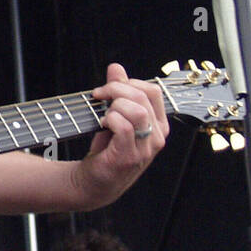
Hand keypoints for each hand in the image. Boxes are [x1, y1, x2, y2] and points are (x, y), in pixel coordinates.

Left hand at [71, 62, 168, 209]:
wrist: (93, 183)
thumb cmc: (105, 150)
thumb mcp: (114, 116)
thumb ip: (118, 91)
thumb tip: (116, 67)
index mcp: (158, 124)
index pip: (153, 91)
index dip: (129, 82)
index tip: (109, 88)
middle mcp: (156, 136)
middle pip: (143, 96)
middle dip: (116, 89)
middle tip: (98, 95)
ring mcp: (145, 148)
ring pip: (137, 111)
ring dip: (114, 106)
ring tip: (103, 114)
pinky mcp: (129, 157)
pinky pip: (124, 127)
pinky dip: (110, 120)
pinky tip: (102, 124)